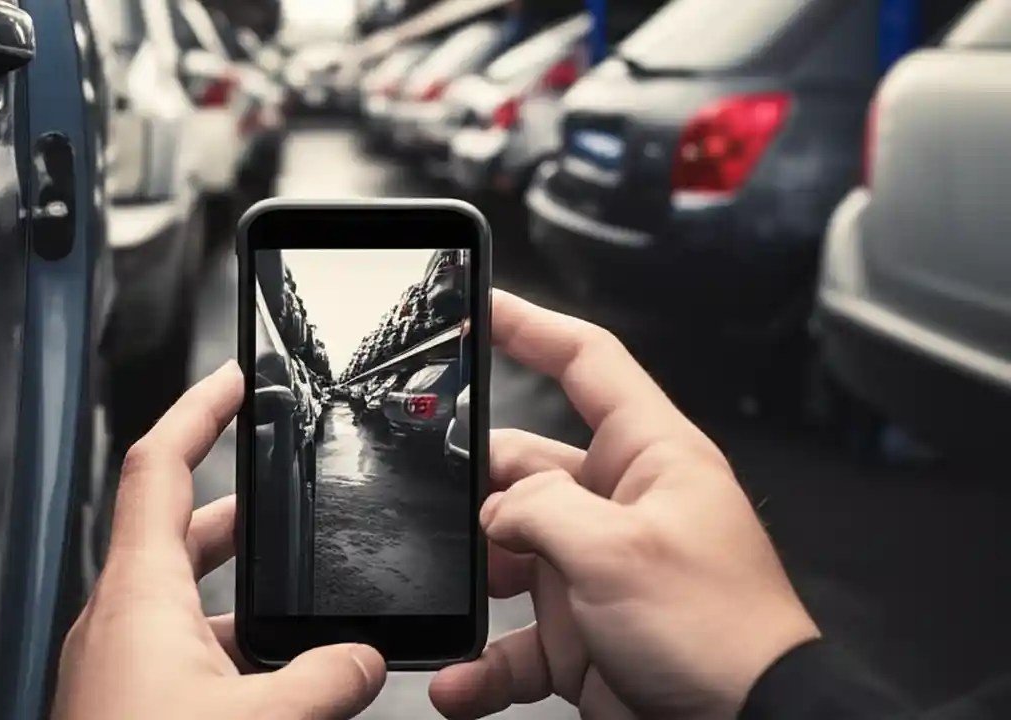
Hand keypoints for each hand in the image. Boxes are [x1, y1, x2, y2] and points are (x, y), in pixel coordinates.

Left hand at [52, 362, 385, 719]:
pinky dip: (231, 647)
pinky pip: (183, 651)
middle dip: (242, 507)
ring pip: (187, 597)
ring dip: (243, 590)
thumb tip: (364, 661)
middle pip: (179, 528)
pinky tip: (281, 678)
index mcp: (138, 595)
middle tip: (292, 489)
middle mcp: (119, 620)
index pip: (159, 464)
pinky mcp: (126, 704)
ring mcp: (119, 665)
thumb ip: (325, 681)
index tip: (235, 379)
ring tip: (304, 591)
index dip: (198, 409)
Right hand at [430, 291, 819, 719]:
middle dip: (481, 492)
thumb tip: (494, 512)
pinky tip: (460, 677)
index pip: (588, 364)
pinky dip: (483, 661)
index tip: (484, 308)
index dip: (534, 328)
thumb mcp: (618, 551)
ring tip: (446, 597)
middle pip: (526, 467)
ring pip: (510, 553)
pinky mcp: (581, 633)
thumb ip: (540, 511)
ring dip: (475, 582)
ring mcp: (597, 571)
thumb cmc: (722, 637)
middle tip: (439, 505)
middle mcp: (622, 508)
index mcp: (651, 459)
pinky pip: (513, 640)